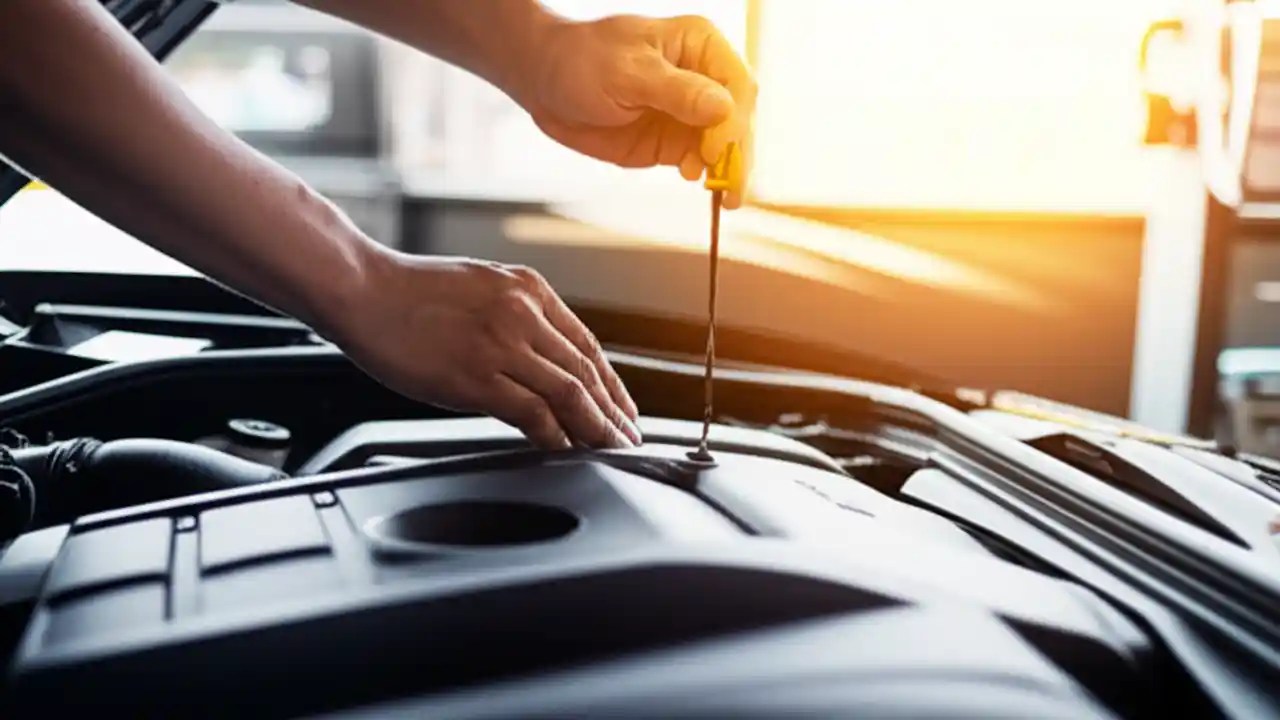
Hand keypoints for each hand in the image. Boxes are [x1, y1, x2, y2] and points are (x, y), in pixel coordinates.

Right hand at [332, 250, 640, 449]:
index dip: (613, 383)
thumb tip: (543, 363)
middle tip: (627, 438)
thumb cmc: (409, 293)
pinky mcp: (476, 376)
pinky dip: (555, 435)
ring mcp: (502, 344)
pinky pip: (532, 412)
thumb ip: (517, 321)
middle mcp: (524, 313)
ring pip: (570, 393)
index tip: (623, 408)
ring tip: (608, 450)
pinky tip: (563, 450)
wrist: (361, 289)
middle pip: (586, 372)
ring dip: (595, 428)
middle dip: (613, 412)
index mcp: (529, 289)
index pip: (588, 344)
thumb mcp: (481, 291)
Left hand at [518, 13, 755, 207]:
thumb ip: (677, 91)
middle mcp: (703, 78)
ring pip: (726, 145)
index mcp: (700, 45)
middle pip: (739, 118)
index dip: (734, 119)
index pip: (737, 84)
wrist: (546, 83)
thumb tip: (723, 110)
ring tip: (724, 196)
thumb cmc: (581, 60)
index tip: (715, 146)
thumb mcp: (627, 72)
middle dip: (738, 152)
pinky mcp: (674, 142)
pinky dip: (707, 176)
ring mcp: (690, 113)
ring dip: (728, 170)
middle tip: (731, 186)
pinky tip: (696, 179)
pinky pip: (702, 162)